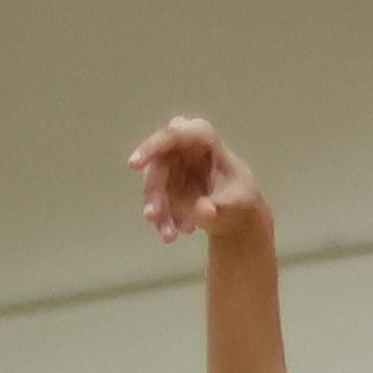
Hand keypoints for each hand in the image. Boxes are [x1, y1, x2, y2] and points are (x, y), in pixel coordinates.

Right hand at [129, 116, 270, 246]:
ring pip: (153, 184)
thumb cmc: (240, 200)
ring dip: (158, 210)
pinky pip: (155, 200)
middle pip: (159, 163)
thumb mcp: (236, 205)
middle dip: (154, 192)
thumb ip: (219, 207)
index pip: (174, 135)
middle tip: (153, 217)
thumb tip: (204, 211)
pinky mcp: (164, 184)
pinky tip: (174, 235)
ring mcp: (171, 164)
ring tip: (169, 236)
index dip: (151, 147)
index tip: (133, 165)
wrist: (236, 214)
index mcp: (203, 138)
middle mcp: (182, 146)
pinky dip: (162, 219)